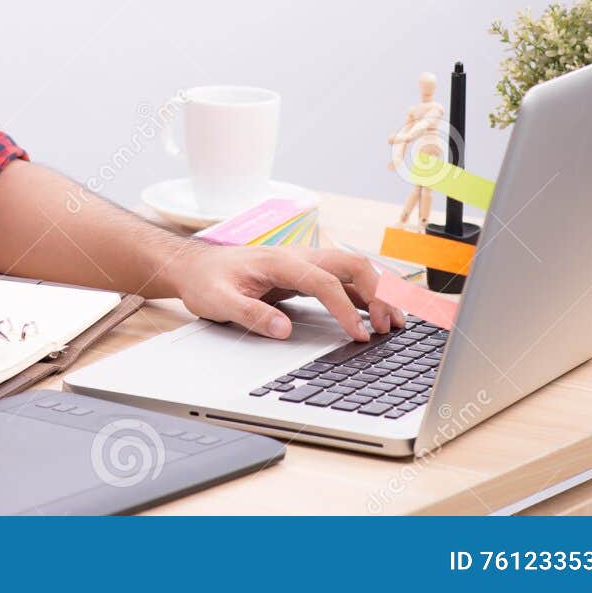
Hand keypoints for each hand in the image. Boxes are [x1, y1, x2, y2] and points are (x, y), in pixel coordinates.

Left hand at [167, 245, 408, 342]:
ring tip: (395, 323)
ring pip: (353, 269)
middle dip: (377, 292)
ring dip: (378, 292)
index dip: (345, 309)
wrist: (196, 266)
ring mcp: (304, 264)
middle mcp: (298, 257)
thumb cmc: (207, 281)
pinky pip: (343, 280)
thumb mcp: (218, 301)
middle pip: (351, 265)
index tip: (358, 334)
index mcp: (279, 261)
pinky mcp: (305, 275)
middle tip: (388, 326)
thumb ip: (250, 313)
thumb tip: (283, 330)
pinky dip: (366, 295)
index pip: (324, 282)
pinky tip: (378, 315)